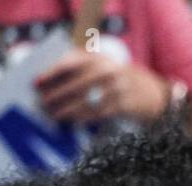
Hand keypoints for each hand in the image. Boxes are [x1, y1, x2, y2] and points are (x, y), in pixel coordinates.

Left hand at [35, 50, 170, 123]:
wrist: (155, 94)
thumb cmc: (121, 81)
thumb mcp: (105, 68)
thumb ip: (82, 71)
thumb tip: (51, 85)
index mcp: (100, 57)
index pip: (70, 62)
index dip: (51, 72)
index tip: (36, 82)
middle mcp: (109, 70)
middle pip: (75, 84)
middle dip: (56, 96)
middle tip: (42, 105)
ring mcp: (118, 88)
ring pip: (85, 101)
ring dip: (66, 110)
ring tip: (53, 116)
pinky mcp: (124, 105)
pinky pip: (97, 113)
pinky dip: (82, 118)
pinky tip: (71, 122)